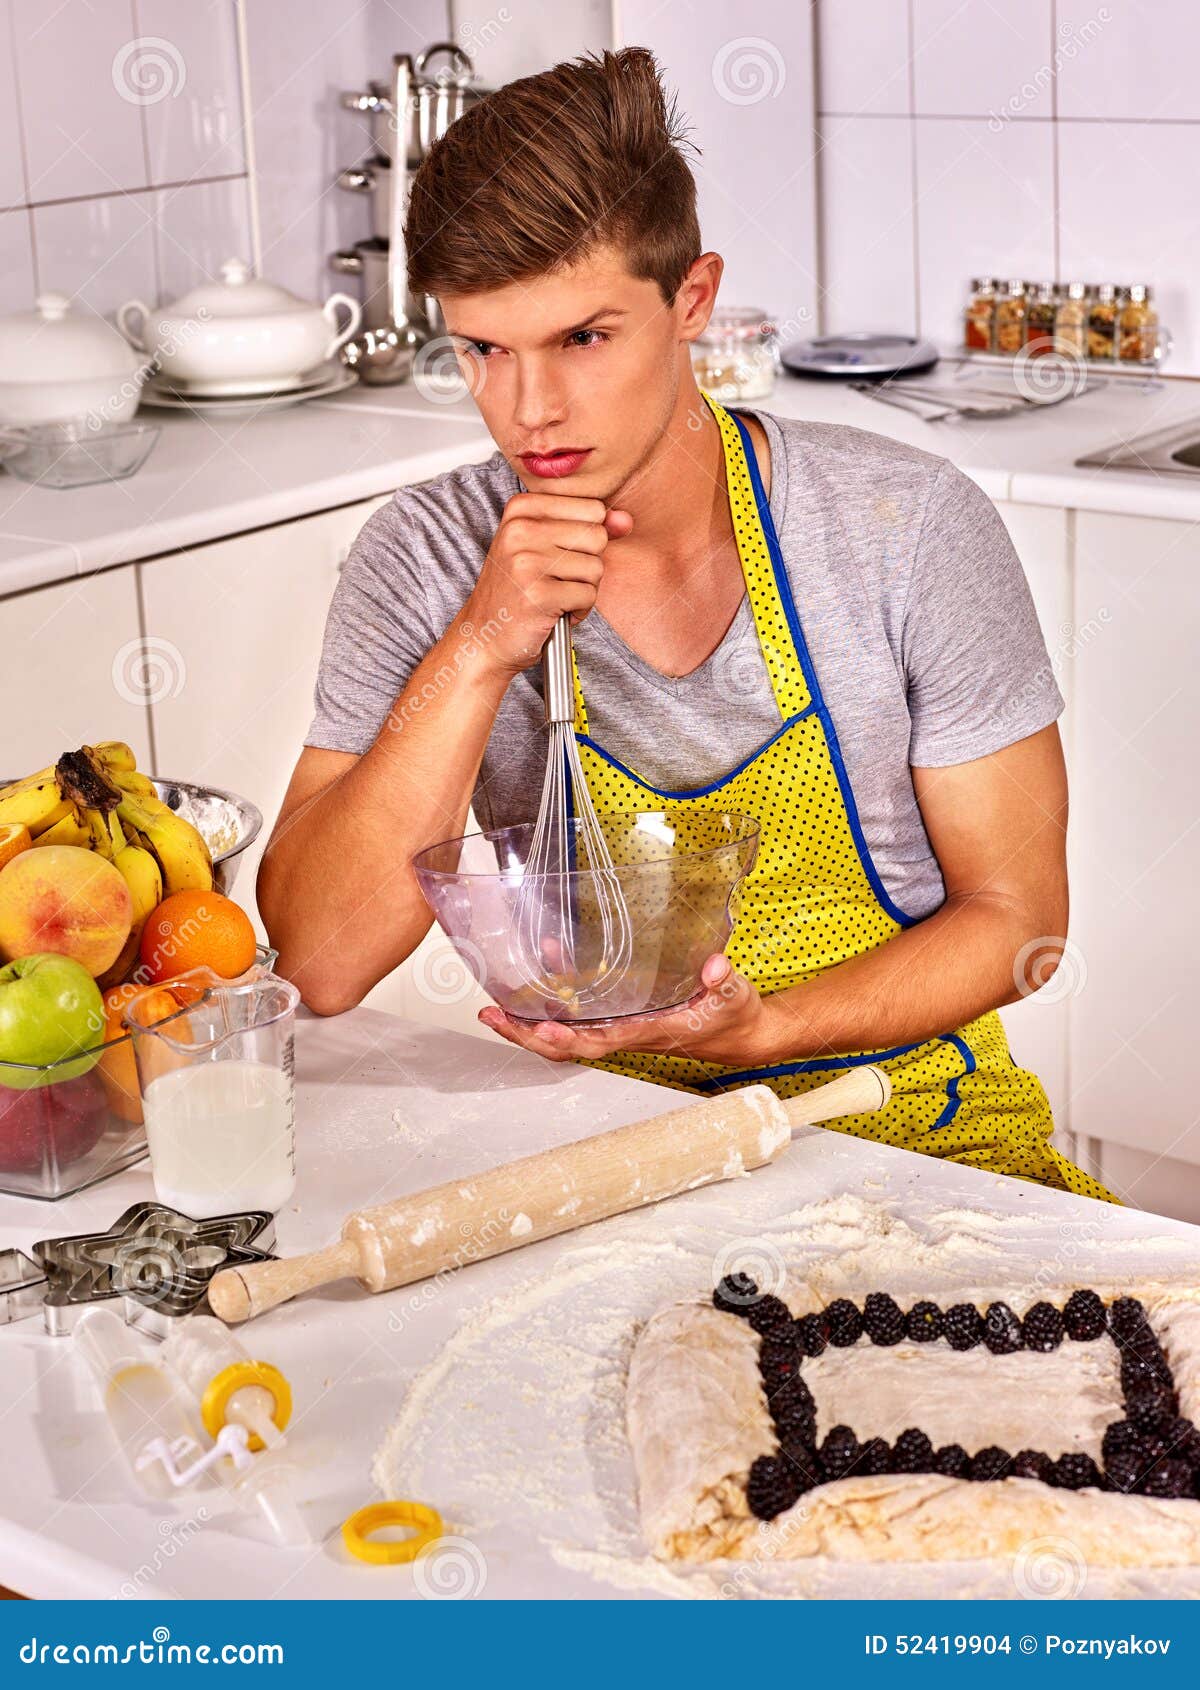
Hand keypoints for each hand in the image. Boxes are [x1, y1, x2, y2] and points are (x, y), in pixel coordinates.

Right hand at [462, 491, 632, 675]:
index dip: (586, 539)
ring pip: (596, 567)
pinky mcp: (538, 594)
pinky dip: (579, 610)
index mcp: (521, 508)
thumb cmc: (517, 591)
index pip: (593, 508)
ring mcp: (527, 562)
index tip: (558, 555)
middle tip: (558, 579)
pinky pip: (588, 595)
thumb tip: (626, 520)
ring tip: (555, 596)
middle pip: (597, 535)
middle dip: (588, 564)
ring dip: (584, 589)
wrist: (484, 636)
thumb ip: (588, 527)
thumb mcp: (546, 547)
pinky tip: (554, 612)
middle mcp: (520, 529)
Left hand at [477, 953, 786, 1067]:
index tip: (545, 1030)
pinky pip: (580, 1009)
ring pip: (566, 1032)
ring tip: (493, 1005)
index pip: (603, 1041)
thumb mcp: (735, 996)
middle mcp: (626, 1033)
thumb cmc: (734, 1015)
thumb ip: (724, 981)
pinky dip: (556, 991)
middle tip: (491, 1016)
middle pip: (568, 1045)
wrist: (738, 1032)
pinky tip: (545, 960)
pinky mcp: (621, 1013)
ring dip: (529, 1022)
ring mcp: (620, 1025)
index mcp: (650, 1033)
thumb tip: (712, 966)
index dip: (571, 1039)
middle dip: (528, 1035)